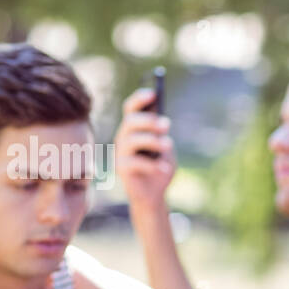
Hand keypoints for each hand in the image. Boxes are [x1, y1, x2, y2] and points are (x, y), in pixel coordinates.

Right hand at [115, 88, 175, 211]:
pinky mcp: (121, 168)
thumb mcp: (165, 149)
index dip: (139, 99)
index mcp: (134, 129)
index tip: (153, 94)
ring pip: (132, 139)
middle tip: (166, 125)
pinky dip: (152, 164)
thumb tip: (163, 122)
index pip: (131, 108)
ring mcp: (120, 152)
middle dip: (149, 121)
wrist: (155, 194)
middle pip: (131, 121)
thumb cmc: (160, 167)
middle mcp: (124, 137)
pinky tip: (164, 168)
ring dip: (153, 141)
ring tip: (169, 146)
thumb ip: (162, 136)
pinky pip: (134, 162)